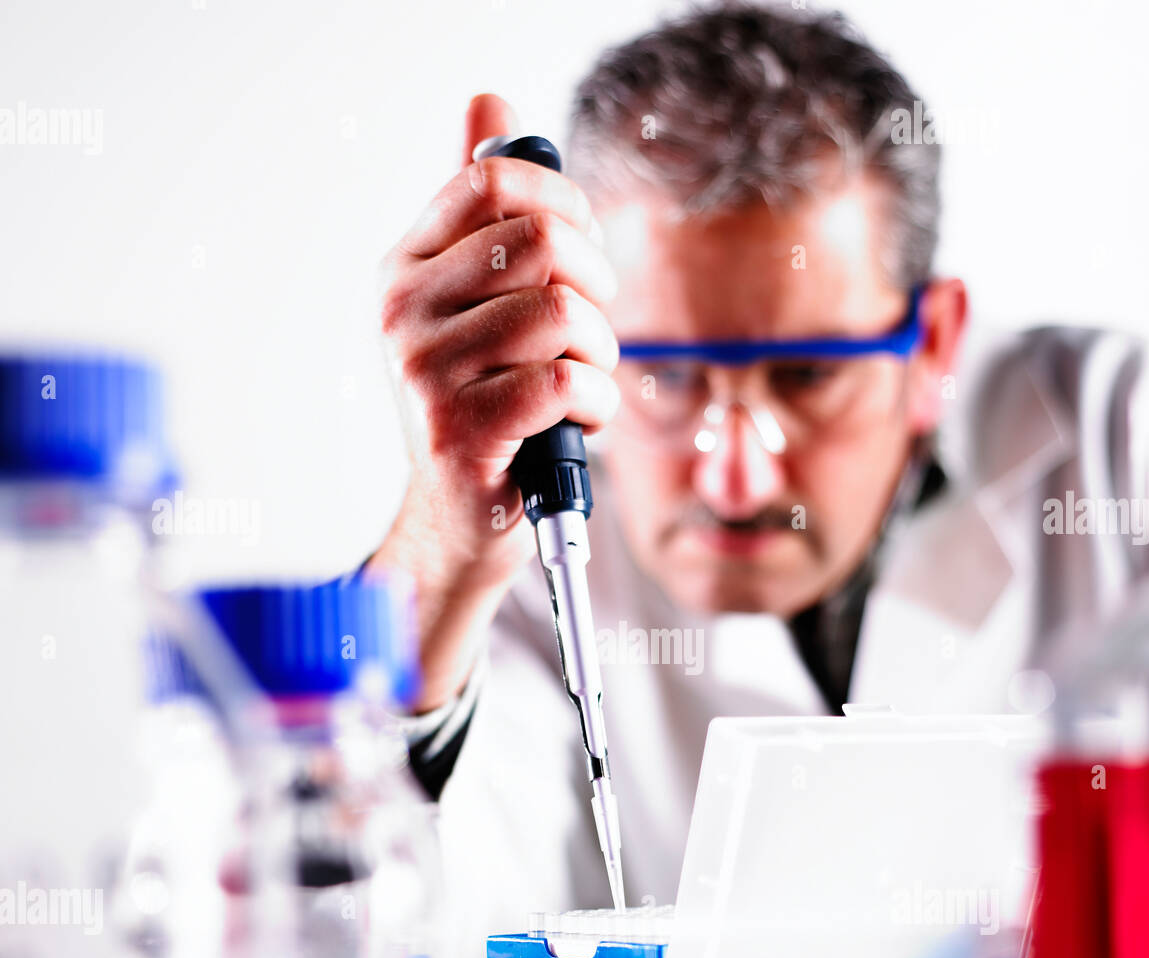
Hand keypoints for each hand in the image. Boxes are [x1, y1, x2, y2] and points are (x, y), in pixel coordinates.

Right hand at [370, 93, 620, 709]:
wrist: (458, 520)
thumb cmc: (481, 410)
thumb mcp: (475, 305)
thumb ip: (482, 209)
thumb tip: (489, 101)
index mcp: (404, 269)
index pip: (494, 182)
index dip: (565, 206)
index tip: (581, 256)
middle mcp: (402, 313)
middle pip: (541, 243)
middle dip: (596, 287)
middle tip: (591, 333)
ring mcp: (425, 373)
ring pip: (562, 315)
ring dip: (600, 354)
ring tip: (583, 385)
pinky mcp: (461, 431)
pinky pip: (565, 381)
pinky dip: (596, 403)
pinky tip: (578, 421)